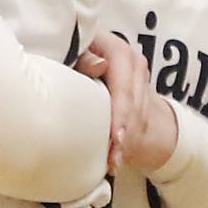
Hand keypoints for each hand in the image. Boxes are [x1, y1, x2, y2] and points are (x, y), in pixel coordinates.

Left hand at [74, 31, 146, 172]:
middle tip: (113, 157)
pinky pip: (139, 117)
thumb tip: (100, 66)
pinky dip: (128, 138)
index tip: (114, 137)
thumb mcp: (71, 57)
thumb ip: (83, 58)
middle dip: (124, 131)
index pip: (123, 78)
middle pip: (133, 99)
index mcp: (112, 46)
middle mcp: (131, 58)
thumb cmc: (66, 58)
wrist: (84, 58)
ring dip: (127, 139)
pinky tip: (117, 157)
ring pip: (139, 111)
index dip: (121, 110)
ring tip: (113, 161)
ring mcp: (139, 74)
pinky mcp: (140, 89)